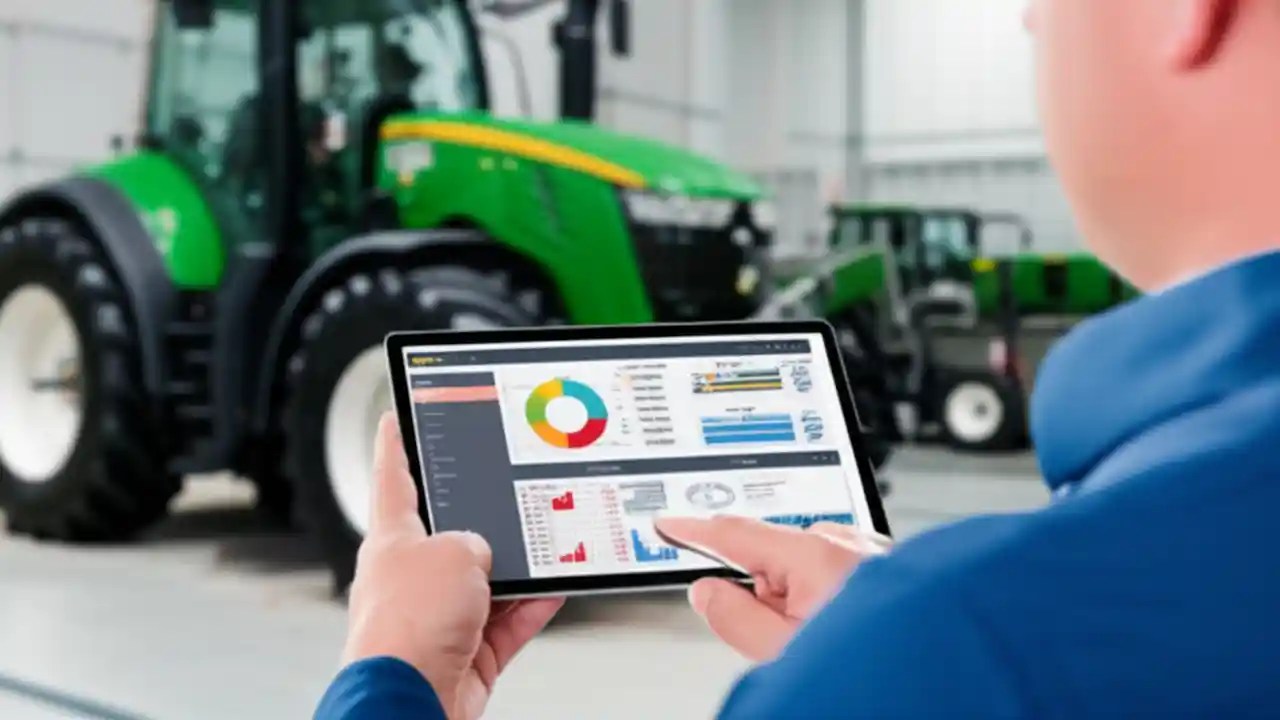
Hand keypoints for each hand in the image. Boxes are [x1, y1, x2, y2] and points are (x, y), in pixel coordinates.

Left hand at [343, 414, 563, 719]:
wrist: (411, 701)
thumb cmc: (408, 627)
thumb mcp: (453, 553)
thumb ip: (474, 542)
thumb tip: (485, 557)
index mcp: (391, 540)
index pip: (392, 477)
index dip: (395, 443)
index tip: (396, 418)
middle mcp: (410, 577)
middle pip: (450, 534)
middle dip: (483, 520)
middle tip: (509, 496)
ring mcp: (437, 617)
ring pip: (486, 581)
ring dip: (516, 571)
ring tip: (546, 550)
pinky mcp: (463, 653)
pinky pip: (505, 622)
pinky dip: (530, 609)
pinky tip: (551, 591)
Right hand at [655, 516, 890, 661]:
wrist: (949, 680)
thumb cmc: (874, 667)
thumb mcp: (781, 652)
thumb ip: (734, 617)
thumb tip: (708, 592)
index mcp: (816, 552)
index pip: (736, 531)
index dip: (694, 529)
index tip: (669, 523)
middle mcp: (847, 540)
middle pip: (772, 553)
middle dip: (765, 590)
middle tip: (782, 636)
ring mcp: (871, 549)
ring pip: (806, 565)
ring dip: (800, 598)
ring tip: (826, 641)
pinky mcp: (888, 563)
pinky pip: (837, 571)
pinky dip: (827, 597)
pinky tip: (847, 631)